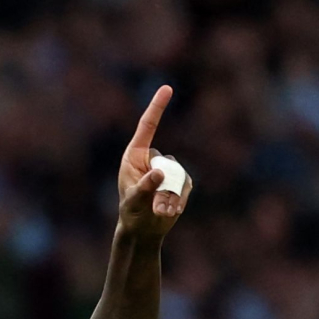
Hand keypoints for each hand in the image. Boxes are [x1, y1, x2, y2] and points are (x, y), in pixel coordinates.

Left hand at [114, 85, 193, 240]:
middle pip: (167, 161)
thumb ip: (145, 186)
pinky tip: (170, 212)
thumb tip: (161, 172)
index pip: (148, 126)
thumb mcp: (134, 200)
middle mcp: (152, 158)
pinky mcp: (179, 182)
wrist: (143, 230)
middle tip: (154, 205)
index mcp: (135, 155)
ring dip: (171, 196)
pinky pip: (186, 185)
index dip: (157, 107)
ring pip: (178, 174)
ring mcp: (167, 169)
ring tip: (160, 211)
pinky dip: (179, 199)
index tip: (168, 88)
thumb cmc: (132, 212)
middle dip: (164, 185)